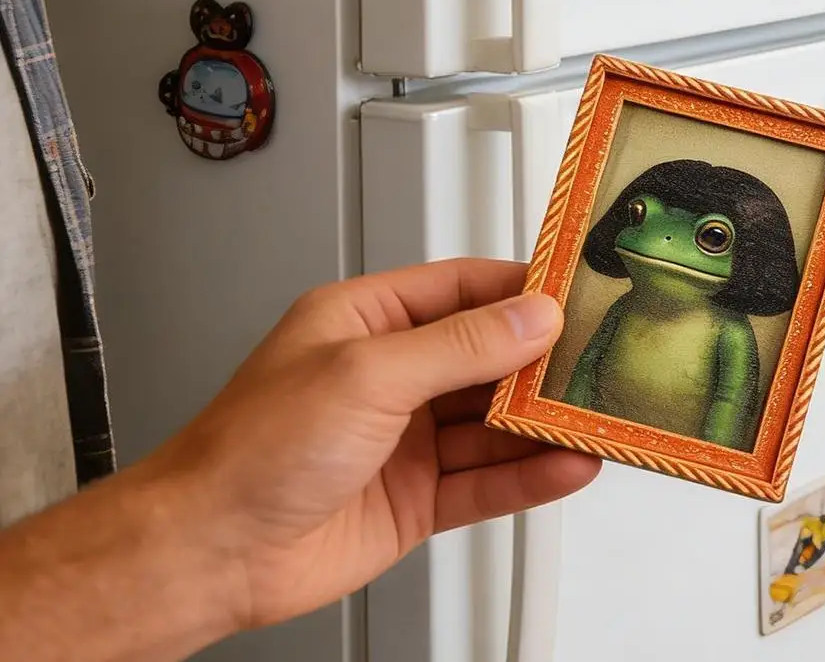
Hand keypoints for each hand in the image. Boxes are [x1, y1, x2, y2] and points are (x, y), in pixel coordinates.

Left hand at [141, 259, 600, 637]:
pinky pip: (486, 480)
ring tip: (596, 415)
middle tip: (600, 357)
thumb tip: (530, 318)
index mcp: (368, 319)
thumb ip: (457, 346)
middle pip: (488, 356)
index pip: (464, 289)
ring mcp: (404, 439)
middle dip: (542, 360)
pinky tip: (567, 465)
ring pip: (494, 422)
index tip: (577, 290)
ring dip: (544, 421)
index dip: (522, 289)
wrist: (205, 554)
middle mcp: (390, 374)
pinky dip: (530, 475)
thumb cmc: (249, 450)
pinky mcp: (415, 499)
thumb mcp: (365, 372)